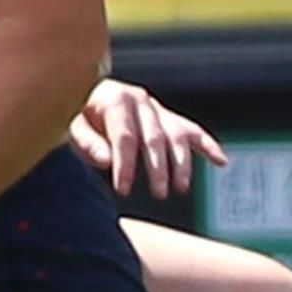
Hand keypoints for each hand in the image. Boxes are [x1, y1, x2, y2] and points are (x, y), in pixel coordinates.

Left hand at [71, 77, 226, 198]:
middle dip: (157, 168)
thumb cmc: (77, 117)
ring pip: (176, 135)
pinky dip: (208, 145)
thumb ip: (86, 143)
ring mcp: (156, 108)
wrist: (88, 97)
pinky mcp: (168, 117)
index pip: (124, 136)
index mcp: (114, 98)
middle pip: (154, 137)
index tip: (123, 188)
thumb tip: (106, 161)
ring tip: (180, 188)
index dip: (124, 164)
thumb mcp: (70, 126)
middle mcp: (139, 100)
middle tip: (158, 194)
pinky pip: (192, 131)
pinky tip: (221, 161)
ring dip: (180, 163)